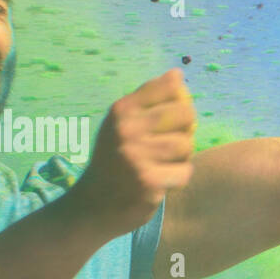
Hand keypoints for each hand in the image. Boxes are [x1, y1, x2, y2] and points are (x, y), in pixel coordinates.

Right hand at [71, 69, 195, 239]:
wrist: (92, 205)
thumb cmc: (114, 159)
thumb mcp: (122, 124)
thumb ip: (149, 99)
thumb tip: (178, 74)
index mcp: (121, 110)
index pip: (171, 87)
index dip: (180, 102)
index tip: (169, 118)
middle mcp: (127, 129)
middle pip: (186, 114)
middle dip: (185, 130)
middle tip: (169, 145)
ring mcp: (137, 156)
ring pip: (187, 145)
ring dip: (181, 158)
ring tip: (162, 165)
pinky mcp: (149, 182)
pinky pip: (184, 172)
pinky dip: (178, 179)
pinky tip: (160, 182)